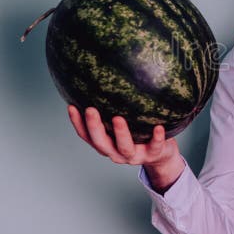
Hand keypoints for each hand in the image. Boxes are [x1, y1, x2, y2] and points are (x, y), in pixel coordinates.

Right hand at [68, 105, 184, 192]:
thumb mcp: (125, 123)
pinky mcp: (154, 154)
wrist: (162, 156)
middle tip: (90, 109)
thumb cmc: (139, 134)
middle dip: (94, 127)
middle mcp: (117, 152)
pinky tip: (158, 126)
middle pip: (101, 143)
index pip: (87, 136)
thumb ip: (113, 109)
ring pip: (125, 147)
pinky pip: (155, 146)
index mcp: (107, 144)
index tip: (71, 106)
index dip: (77, 123)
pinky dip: (156, 137)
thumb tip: (101, 77)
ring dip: (120, 133)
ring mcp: (135, 155)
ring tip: (117, 118)